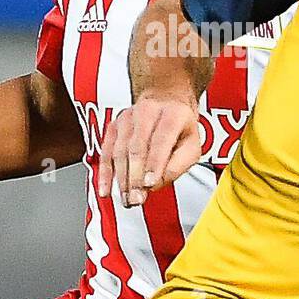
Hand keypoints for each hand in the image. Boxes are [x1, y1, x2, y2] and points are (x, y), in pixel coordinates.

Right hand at [95, 91, 201, 206]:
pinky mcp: (114, 125)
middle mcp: (147, 111)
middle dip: (135, 177)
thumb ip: (178, 165)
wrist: (166, 100)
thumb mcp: (193, 145)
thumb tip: (156, 184)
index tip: (149, 184)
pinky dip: (105, 172)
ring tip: (126, 199)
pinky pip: (106, 151)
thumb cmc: (180, 126)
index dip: (154, 164)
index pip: (161, 140)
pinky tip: (106, 188)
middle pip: (137, 146)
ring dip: (121, 179)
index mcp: (172, 114)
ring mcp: (128, 117)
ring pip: (120, 150)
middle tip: (136, 198)